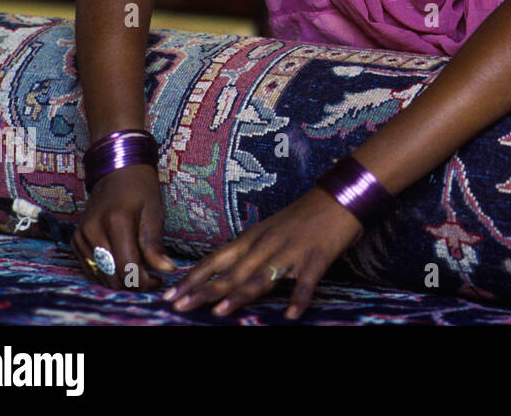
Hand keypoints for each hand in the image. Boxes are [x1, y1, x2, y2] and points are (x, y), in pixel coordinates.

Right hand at [73, 164, 176, 290]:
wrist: (117, 172)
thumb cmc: (140, 190)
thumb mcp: (153, 213)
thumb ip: (155, 244)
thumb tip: (167, 270)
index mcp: (115, 222)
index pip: (127, 266)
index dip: (144, 281)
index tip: (159, 281)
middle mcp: (93, 231)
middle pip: (112, 275)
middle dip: (134, 283)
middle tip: (152, 278)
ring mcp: (81, 237)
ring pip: (100, 276)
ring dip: (121, 280)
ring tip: (139, 271)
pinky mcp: (76, 241)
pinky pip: (91, 268)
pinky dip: (108, 273)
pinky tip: (123, 264)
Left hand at [163, 188, 363, 320]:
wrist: (339, 196)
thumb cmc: (302, 216)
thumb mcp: (269, 230)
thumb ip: (248, 252)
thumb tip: (223, 276)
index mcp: (253, 238)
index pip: (216, 260)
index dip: (193, 278)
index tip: (171, 294)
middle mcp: (267, 244)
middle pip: (232, 272)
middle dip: (205, 291)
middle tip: (180, 307)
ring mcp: (291, 251)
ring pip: (262, 276)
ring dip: (240, 295)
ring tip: (220, 312)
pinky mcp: (316, 258)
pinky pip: (306, 282)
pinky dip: (299, 298)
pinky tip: (291, 314)